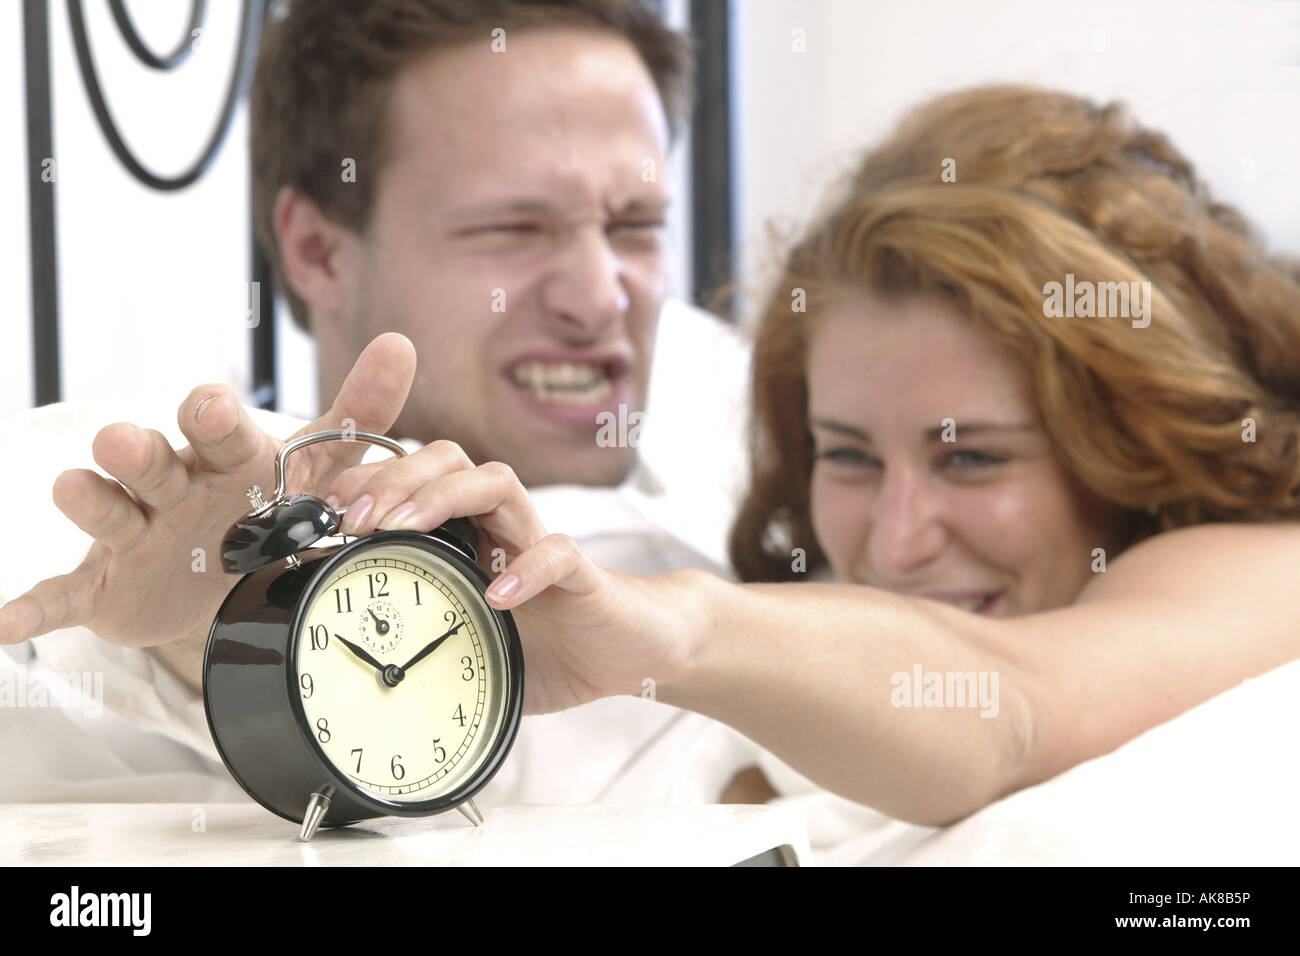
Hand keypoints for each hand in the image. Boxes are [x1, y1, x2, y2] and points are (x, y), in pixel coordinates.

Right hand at [0, 334, 417, 651]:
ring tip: (77, 488)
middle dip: (138, 451)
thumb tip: (401, 345)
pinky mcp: (105, 586)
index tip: (217, 407)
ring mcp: (134, 535)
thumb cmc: (259, 504)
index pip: (217, 428)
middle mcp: (173, 487)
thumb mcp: (311, 465)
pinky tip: (2, 622)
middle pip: (152, 461)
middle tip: (125, 441)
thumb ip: (355, 414)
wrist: (213, 574)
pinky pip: (63, 595)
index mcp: (225, 459)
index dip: (216, 418)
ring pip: (109, 513)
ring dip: (92, 501)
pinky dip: (32, 609)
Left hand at [322, 442, 695, 714]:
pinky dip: (526, 568)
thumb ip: (422, 637)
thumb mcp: (467, 639)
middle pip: (448, 459)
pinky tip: (499, 595)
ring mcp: (540, 542)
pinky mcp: (582, 573)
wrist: (629, 649)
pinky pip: (556, 553)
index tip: (325, 515)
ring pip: (495, 482)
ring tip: (404, 529)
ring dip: (442, 496)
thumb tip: (351, 665)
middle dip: (394, 478)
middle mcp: (501, 526)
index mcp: (468, 534)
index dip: (369, 483)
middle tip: (354, 518)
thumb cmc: (545, 642)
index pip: (415, 478)